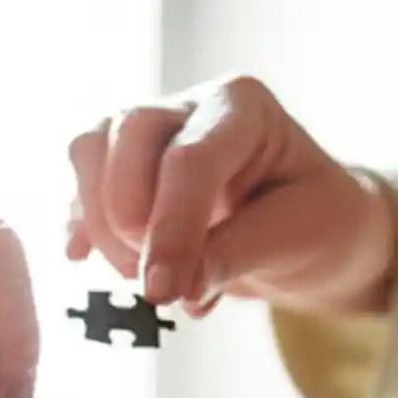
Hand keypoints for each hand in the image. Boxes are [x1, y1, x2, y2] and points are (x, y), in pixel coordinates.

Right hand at [66, 75, 397, 315]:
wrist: (311, 231)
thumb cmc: (315, 222)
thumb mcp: (296, 238)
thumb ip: (233, 255)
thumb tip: (171, 286)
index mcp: (242, 106)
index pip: (190, 159)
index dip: (169, 228)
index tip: (159, 291)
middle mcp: (188, 106)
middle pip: (125, 133)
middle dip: (127, 217)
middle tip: (158, 281)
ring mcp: (149, 134)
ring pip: (90, 151)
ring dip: (102, 225)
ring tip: (143, 276)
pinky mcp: (121, 169)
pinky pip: (82, 187)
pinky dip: (82, 229)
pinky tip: (84, 260)